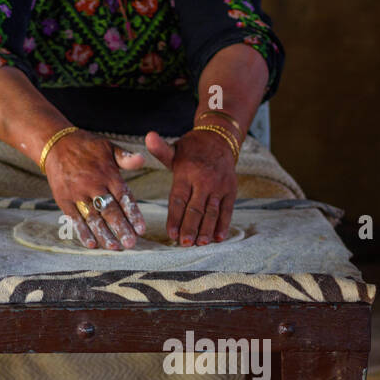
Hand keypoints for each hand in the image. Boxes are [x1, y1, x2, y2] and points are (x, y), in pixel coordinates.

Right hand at [44, 131, 147, 248]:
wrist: (54, 143)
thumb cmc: (87, 147)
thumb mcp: (108, 147)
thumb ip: (126, 157)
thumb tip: (142, 160)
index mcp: (108, 173)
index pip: (124, 197)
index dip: (133, 214)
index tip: (141, 229)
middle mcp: (93, 184)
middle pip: (110, 210)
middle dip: (121, 228)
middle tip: (130, 243)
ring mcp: (77, 193)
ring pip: (93, 217)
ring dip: (104, 234)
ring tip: (114, 247)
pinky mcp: (63, 199)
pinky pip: (74, 218)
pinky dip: (82, 231)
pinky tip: (92, 244)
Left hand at [146, 129, 238, 245]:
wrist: (220, 139)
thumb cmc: (192, 150)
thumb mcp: (174, 149)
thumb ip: (160, 150)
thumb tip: (148, 136)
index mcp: (186, 172)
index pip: (179, 199)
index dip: (175, 217)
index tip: (171, 233)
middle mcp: (204, 180)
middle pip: (195, 208)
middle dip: (190, 227)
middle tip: (184, 243)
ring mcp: (219, 186)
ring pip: (211, 211)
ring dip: (206, 229)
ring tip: (200, 243)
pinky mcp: (230, 190)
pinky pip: (227, 210)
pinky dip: (223, 224)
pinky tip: (218, 238)